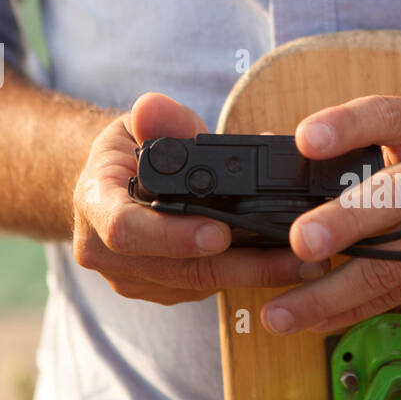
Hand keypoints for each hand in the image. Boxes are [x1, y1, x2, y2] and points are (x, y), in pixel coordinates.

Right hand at [72, 93, 320, 304]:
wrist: (109, 187)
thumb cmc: (129, 150)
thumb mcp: (137, 123)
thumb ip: (155, 117)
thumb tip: (154, 109)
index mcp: (94, 202)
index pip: (126, 229)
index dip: (174, 236)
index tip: (220, 234)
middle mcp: (104, 251)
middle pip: (178, 268)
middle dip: (242, 265)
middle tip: (296, 257)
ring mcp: (132, 278)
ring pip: (198, 284)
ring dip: (255, 275)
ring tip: (306, 262)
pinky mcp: (159, 291)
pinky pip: (204, 288)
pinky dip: (244, 276)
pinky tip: (284, 266)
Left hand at [260, 95, 400, 333]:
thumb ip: (371, 136)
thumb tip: (296, 162)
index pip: (390, 117)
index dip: (348, 126)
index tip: (309, 138)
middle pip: (397, 199)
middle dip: (347, 224)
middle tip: (301, 242)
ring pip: (395, 263)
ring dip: (335, 293)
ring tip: (283, 313)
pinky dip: (354, 310)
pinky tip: (315, 322)